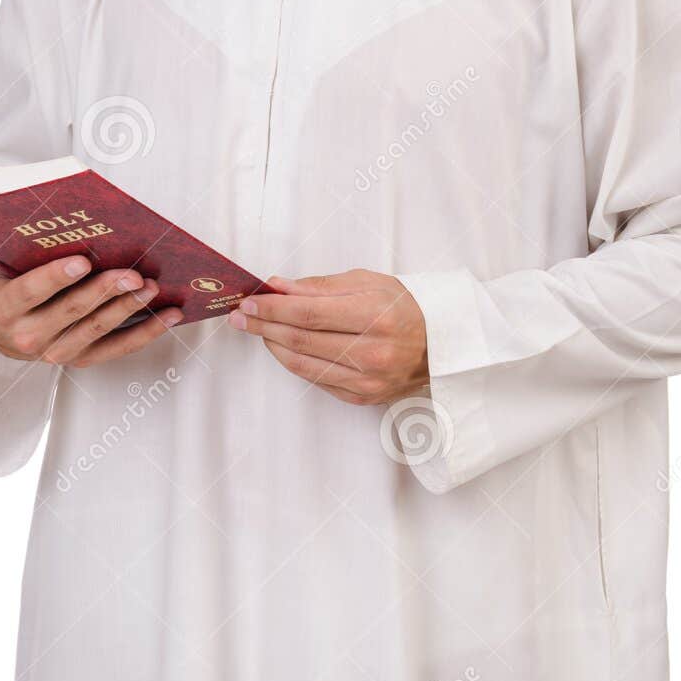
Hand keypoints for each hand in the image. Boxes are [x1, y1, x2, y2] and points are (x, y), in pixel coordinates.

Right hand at [0, 236, 183, 366]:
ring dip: (129, 310)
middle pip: (73, 312)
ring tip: (153, 287)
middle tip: (133, 272)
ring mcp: (60, 351)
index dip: (55, 278)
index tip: (81, 260)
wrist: (1, 337)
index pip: (30, 293)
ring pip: (98, 331)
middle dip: (104, 292)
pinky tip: (171, 314)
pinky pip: (118, 348)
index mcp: (5, 310)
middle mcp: (32, 337)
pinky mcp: (85, 357)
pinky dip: (147, 332)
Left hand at [229, 269, 428, 404]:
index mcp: (375, 317)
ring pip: (302, 363)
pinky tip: (282, 345)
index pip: (309, 313)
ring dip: (273, 345)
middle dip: (264, 325)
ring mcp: (367, 381)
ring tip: (257, 329)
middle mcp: (372, 353)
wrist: (440, 344)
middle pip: (301, 339)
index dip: (273, 308)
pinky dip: (293, 361)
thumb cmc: (403, 306)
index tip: (249, 301)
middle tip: (241, 316)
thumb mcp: (366, 282)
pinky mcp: (362, 398)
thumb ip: (319, 286)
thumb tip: (278, 286)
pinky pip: (316, 379)